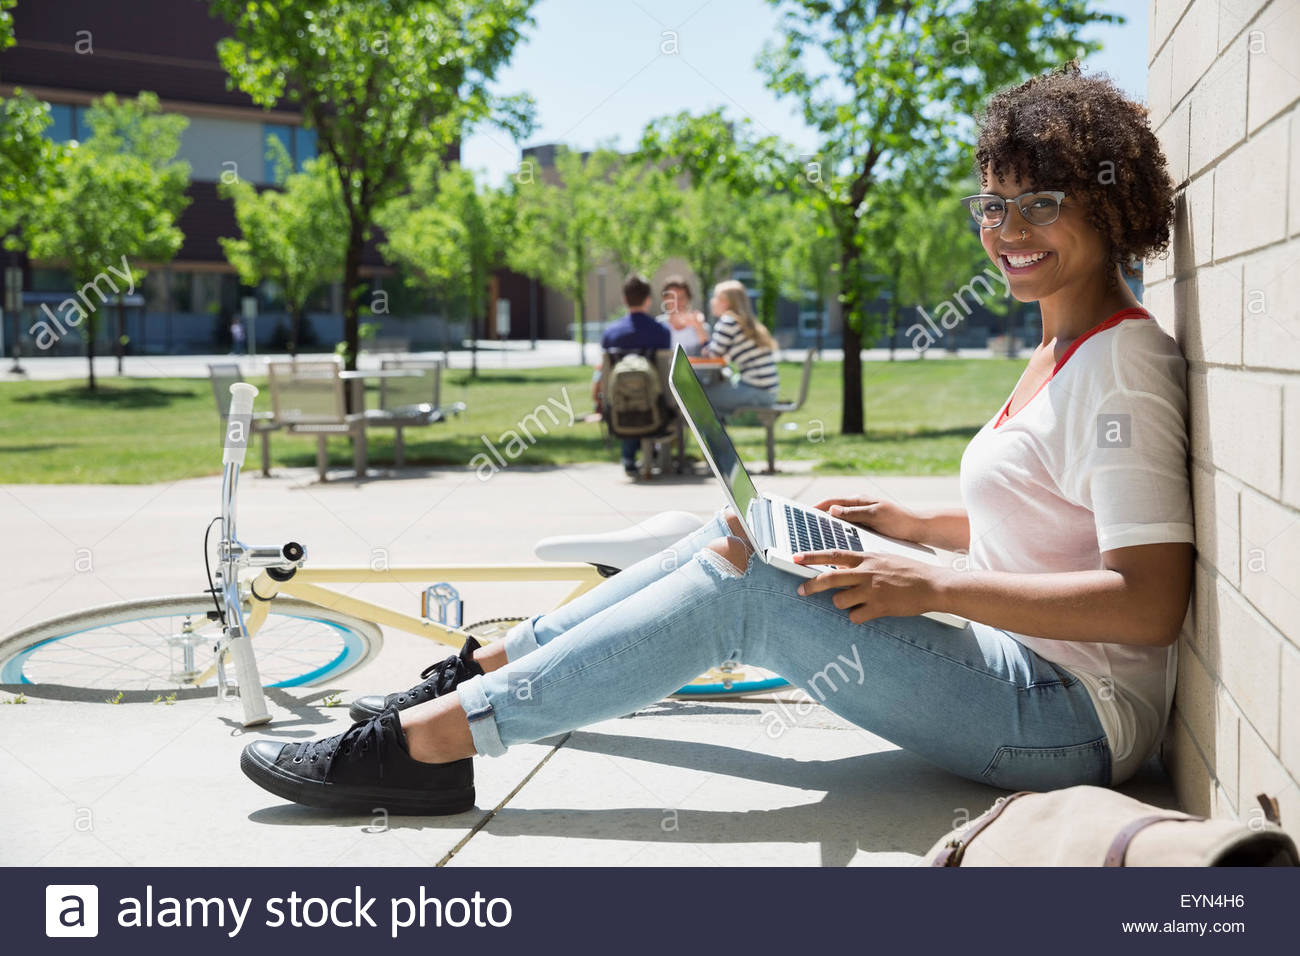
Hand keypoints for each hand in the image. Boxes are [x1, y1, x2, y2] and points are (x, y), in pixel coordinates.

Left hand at [794, 550, 943, 621]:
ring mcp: (871, 591)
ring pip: (839, 601)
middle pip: (829, 578)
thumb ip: (864, 562)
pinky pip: (855, 616)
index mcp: (867, 558)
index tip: (796, 558)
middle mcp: (866, 573)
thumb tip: (844, 567)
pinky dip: (857, 616)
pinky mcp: (879, 608)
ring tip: (856, 602)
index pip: (833, 555)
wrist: (933, 585)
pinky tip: (868, 613)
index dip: (812, 556)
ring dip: (842, 604)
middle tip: (801, 590)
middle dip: (811, 585)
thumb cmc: (910, 571)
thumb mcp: (884, 558)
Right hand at [814, 495, 923, 543]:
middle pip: (833, 512)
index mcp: (859, 500)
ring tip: (815, 538)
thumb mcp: (876, 515)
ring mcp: (861, 518)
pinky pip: (847, 530)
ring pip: (839, 522)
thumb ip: (854, 512)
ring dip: (828, 528)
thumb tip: (832, 510)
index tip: (804, 515)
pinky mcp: (866, 528)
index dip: (817, 507)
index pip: (832, 502)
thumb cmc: (899, 520)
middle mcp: (858, 507)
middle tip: (804, 528)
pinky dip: (838, 535)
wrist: (918, 530)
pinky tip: (834, 546)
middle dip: (818, 518)